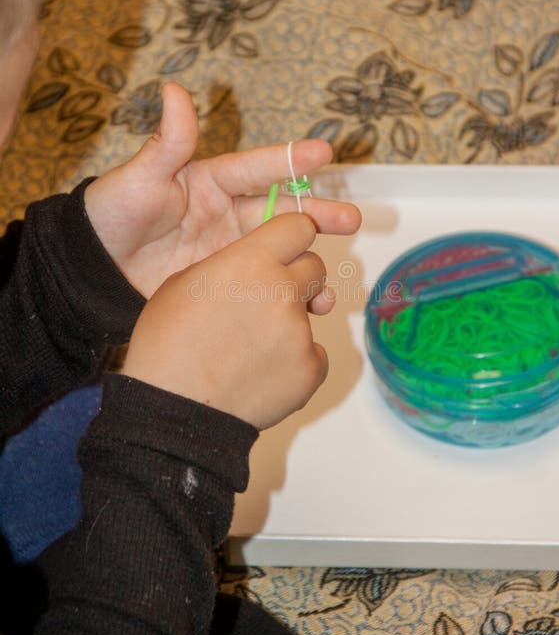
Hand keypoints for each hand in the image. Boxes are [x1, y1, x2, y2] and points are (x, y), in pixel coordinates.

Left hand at [84, 83, 360, 299]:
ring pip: (280, 252)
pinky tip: (305, 307)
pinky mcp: (225, 285)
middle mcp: (227, 215)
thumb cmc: (112, 214)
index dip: (288, 162)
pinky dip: (285, 295)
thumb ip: (167, 143)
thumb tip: (174, 89)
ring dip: (308, 260)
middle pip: (282, 213)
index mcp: (211, 182)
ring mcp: (228, 252)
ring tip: (331, 279)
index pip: (257, 169)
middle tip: (351, 220)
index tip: (324, 153)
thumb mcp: (140, 178)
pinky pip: (262, 286)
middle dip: (317, 215)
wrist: (91, 271)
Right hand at [121, 213, 329, 428]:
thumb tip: (253, 267)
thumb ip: (230, 265)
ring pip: (310, 314)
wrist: (175, 408)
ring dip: (289, 323)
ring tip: (251, 347)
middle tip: (266, 300)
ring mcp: (300, 332)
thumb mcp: (184, 283)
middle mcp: (284, 290)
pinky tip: (262, 371)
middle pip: (315, 267)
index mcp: (252, 261)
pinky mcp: (310, 369)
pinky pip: (313, 354)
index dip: (293, 236)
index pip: (299, 226)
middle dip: (296, 278)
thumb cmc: (168, 344)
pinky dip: (295, 361)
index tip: (288, 246)